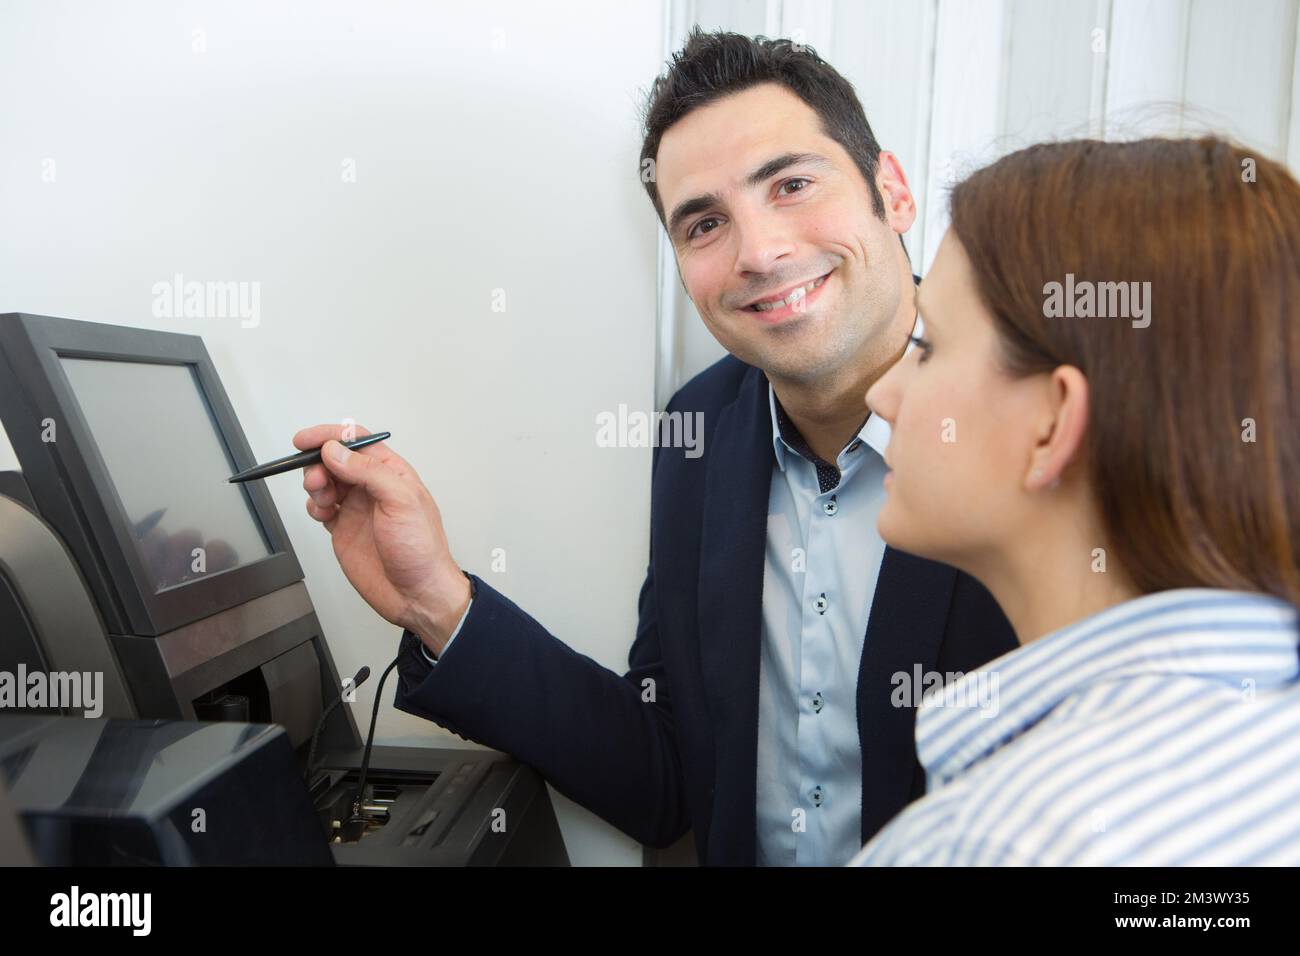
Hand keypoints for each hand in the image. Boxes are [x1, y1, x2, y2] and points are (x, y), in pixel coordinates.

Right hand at [294, 423, 470, 653]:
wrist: (416, 594)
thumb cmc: (422, 550)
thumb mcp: (401, 502)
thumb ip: (368, 471)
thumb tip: (335, 450)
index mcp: (393, 474)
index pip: (357, 442)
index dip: (330, 436)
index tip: (306, 440)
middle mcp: (373, 488)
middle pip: (336, 460)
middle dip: (319, 463)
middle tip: (315, 479)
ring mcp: (358, 508)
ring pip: (326, 482)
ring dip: (315, 484)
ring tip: (321, 498)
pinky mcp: (344, 529)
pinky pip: (321, 507)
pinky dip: (314, 505)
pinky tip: (321, 513)